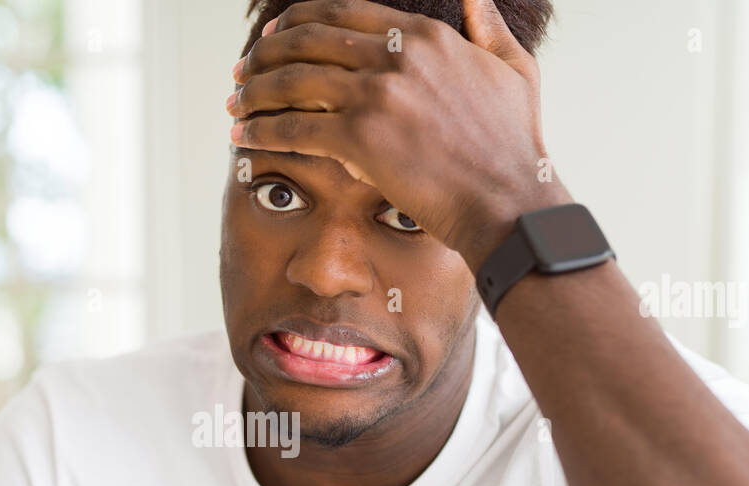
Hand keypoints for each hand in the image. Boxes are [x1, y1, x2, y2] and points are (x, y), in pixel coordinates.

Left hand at [228, 0, 568, 268]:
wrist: (510, 201)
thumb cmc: (514, 147)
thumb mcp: (513, 71)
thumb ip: (489, 29)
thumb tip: (473, 0)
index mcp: (425, 36)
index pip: (342, 11)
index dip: (298, 20)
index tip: (274, 35)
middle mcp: (396, 56)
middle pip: (308, 40)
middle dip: (266, 54)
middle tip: (242, 71)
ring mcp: (377, 96)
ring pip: (292, 81)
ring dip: (254, 92)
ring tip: (234, 104)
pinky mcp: (360, 140)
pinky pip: (292, 127)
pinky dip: (260, 130)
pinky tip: (242, 136)